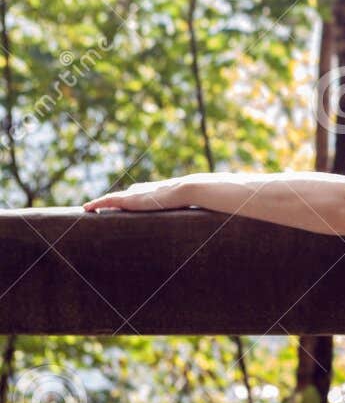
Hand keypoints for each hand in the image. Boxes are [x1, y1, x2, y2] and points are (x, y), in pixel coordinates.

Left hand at [82, 177, 196, 213]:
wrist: (186, 191)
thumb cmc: (190, 198)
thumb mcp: (183, 204)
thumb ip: (183, 206)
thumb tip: (200, 211)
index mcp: (150, 191)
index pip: (132, 195)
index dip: (122, 201)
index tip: (114, 206)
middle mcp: (138, 190)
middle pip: (119, 197)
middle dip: (107, 203)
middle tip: (95, 209)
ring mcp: (133, 194)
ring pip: (110, 199)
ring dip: (98, 204)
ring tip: (87, 210)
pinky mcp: (129, 200)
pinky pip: (106, 201)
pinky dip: (95, 203)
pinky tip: (85, 208)